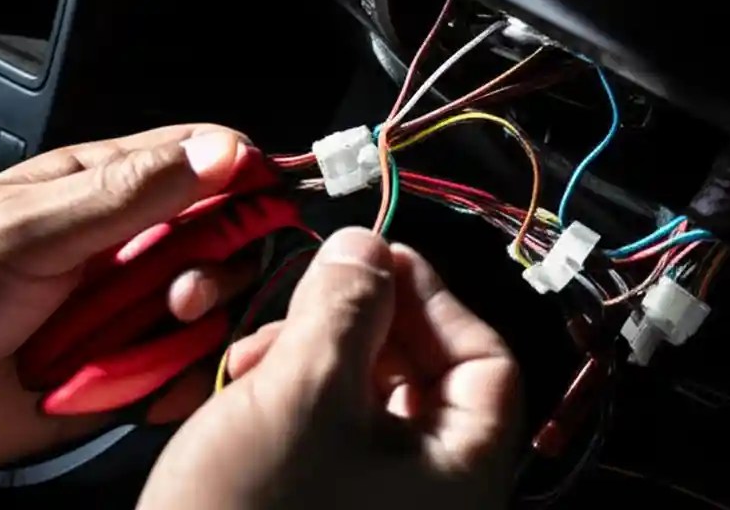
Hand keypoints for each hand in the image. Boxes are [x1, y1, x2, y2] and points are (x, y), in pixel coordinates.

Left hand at [0, 125, 255, 469]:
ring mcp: (125, 314)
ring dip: (198, 332)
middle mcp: (127, 250)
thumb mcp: (32, 225)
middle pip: (226, 244)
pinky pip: (182, 378)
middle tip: (177, 294)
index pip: (210, 164)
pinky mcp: (118, 376)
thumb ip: (131, 192)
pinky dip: (182, 386)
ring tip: (148, 342)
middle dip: (221, 269)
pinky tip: (152, 389)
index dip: (249, 180)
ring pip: (213, 314)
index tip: (267, 206)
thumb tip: (221, 151)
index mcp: (109, 190)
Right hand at [137, 228, 522, 509]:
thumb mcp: (306, 391)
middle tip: (304, 301)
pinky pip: (327, 435)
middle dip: (358, 325)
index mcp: (461, 472)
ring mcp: (373, 505)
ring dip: (314, 355)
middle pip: (422, 376)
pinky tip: (242, 387)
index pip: (487, 362)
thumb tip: (368, 245)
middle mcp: (430, 493)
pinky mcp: (321, 507)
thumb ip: (347, 306)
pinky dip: (291, 396)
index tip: (377, 257)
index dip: (434, 298)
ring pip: (365, 401)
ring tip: (254, 354)